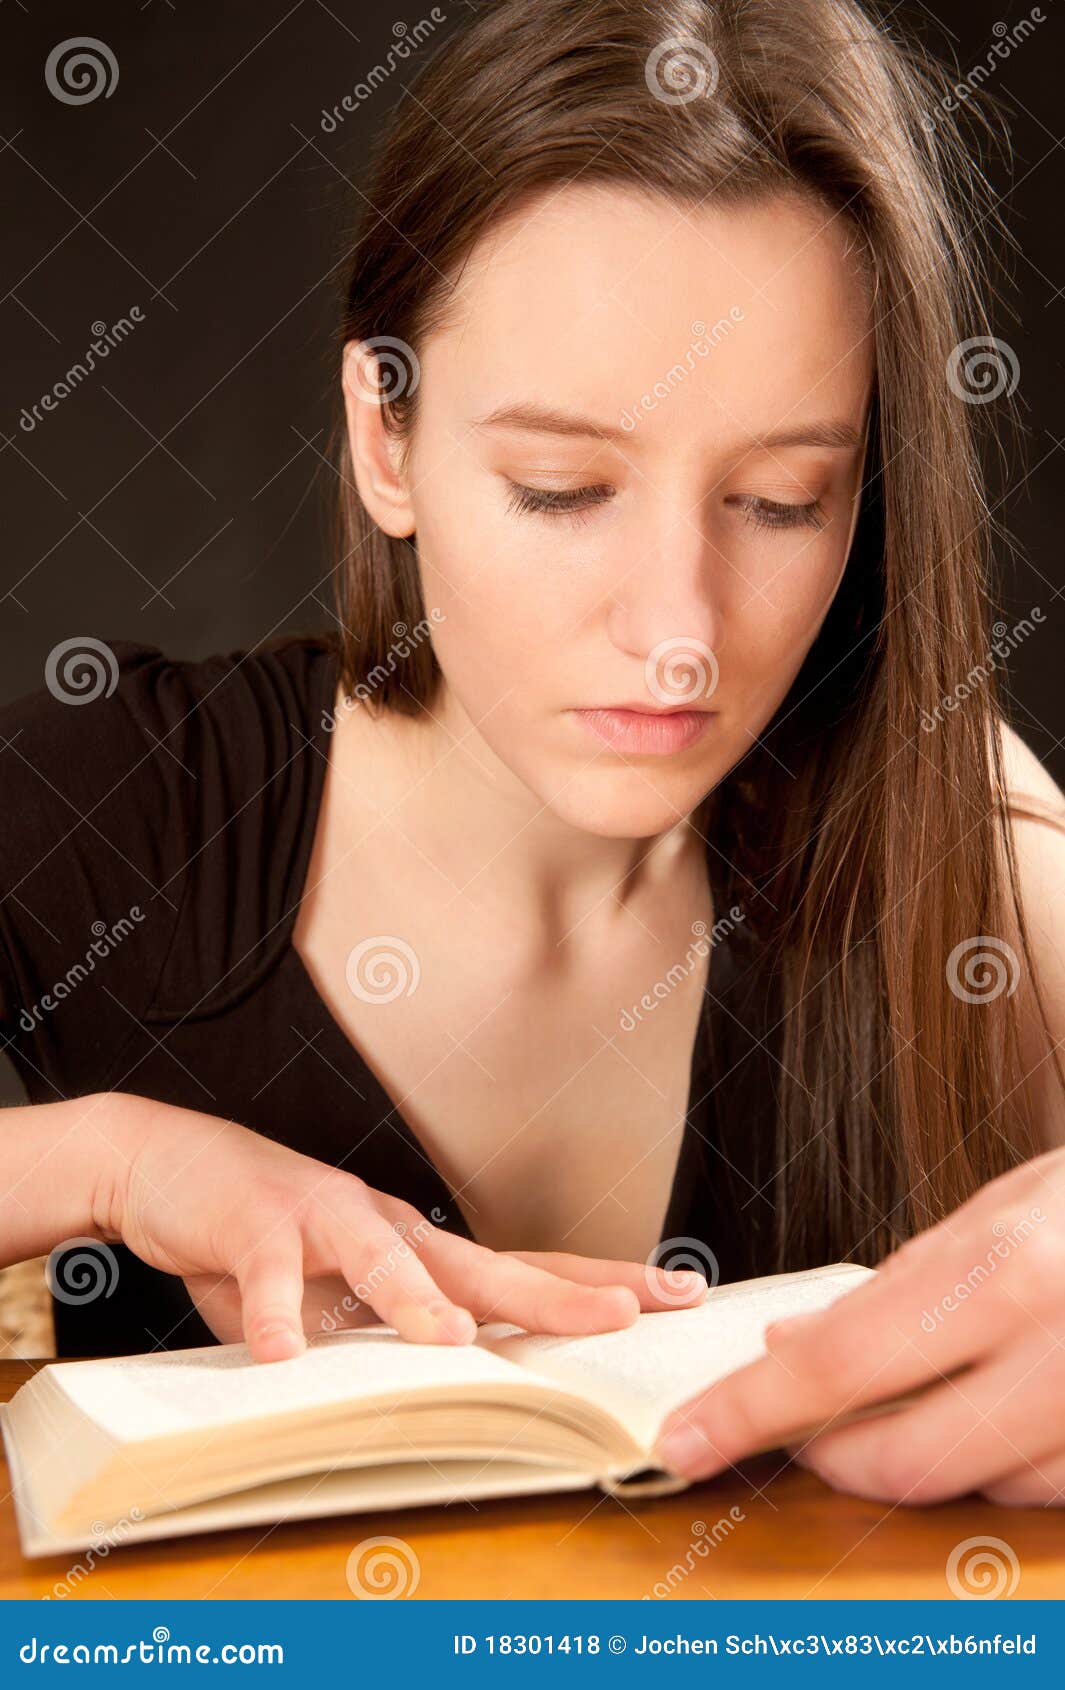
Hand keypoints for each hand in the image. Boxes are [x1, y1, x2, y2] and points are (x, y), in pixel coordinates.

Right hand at [95, 1094, 706, 1361]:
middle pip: (486, 1265)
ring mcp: (326, 1218)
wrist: (172, 1163)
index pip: (527, 1268)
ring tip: (451, 1342)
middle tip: (625, 1316)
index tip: (678, 1293)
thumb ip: (393, 1336)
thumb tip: (459, 1386)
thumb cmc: (271, 1238)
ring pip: (383, 1259)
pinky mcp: (257, 1225)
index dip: (600, 1283)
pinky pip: (267, 1276)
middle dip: (558, 1292)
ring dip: (415, 1303)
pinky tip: (279, 1352)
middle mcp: (390, 1226)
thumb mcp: (343, 1296)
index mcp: (422, 1248)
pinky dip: (271, 1313)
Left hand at [655, 1146, 1064, 1506]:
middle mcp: (1054, 1351)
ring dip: (920, 1455)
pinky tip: (984, 1406)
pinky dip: (995, 1461)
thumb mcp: (995, 1210)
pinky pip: (1042, 1489)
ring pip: (978, 1487)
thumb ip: (899, 1286)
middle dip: (831, 1455)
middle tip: (796, 1426)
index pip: (839, 1366)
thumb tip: (795, 1346)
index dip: (748, 1413)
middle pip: (902, 1460)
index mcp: (1002, 1272)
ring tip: (910, 1391)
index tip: (684, 1440)